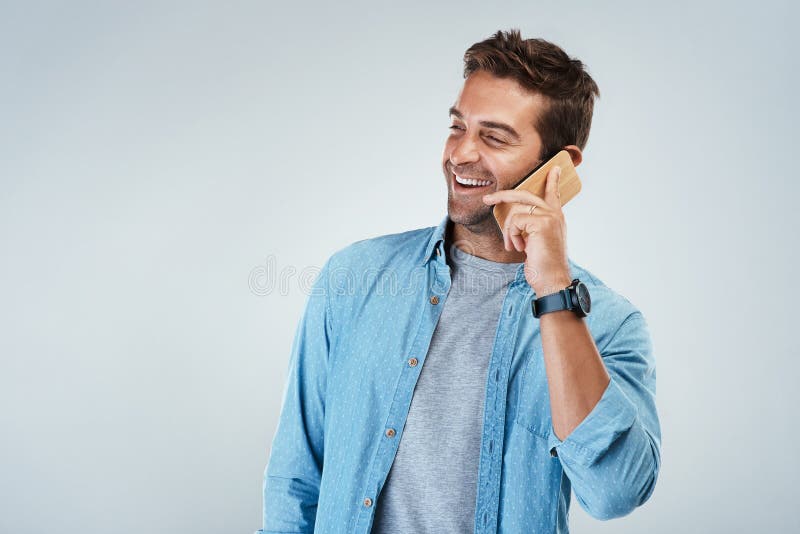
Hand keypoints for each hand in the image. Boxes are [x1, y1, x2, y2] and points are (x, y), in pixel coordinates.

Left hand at [482, 165, 571, 294]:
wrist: (551, 280)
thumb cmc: (543, 265)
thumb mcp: (537, 242)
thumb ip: (532, 227)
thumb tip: (516, 220)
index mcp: (556, 217)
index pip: (554, 193)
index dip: (552, 180)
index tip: (554, 168)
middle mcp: (555, 214)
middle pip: (524, 195)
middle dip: (502, 196)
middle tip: (487, 199)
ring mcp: (549, 217)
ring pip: (515, 212)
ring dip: (509, 231)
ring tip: (514, 246)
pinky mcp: (541, 223)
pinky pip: (515, 221)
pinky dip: (512, 236)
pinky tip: (520, 248)